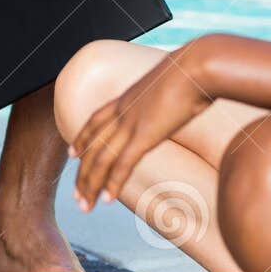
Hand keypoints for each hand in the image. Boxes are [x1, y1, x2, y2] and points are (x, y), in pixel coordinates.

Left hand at [69, 40, 214, 210]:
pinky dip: (112, 183)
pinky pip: (122, 163)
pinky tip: (106, 200)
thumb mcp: (174, 82)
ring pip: (101, 159)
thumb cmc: (195, 69)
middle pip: (93, 145)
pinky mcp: (145, 134)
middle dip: (82, 173)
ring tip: (84, 206)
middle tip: (75, 196)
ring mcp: (131, 122)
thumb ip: (168, 94)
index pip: (96, 119)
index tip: (71, 154)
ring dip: (91, 185)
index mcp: (129, 96)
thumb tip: (179, 97)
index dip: (82, 137)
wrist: (199, 64)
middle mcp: (124, 110)